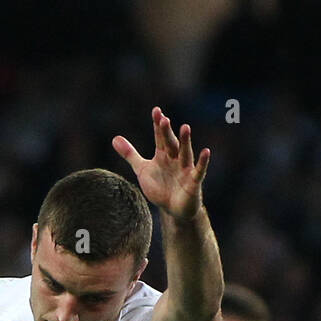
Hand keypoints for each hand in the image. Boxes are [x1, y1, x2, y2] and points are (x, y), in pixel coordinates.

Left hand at [112, 107, 210, 221]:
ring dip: (185, 142)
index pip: (160, 137)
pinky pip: (199, 171)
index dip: (158, 125)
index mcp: (163, 155)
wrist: (173, 209)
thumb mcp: (142, 170)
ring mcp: (185, 169)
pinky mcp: (193, 182)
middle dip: (167, 133)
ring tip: (185, 128)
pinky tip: (206, 152)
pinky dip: (202, 162)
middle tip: (164, 119)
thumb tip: (114, 138)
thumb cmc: (160, 188)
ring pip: (185, 153)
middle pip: (171, 143)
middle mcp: (175, 159)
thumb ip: (130, 154)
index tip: (156, 111)